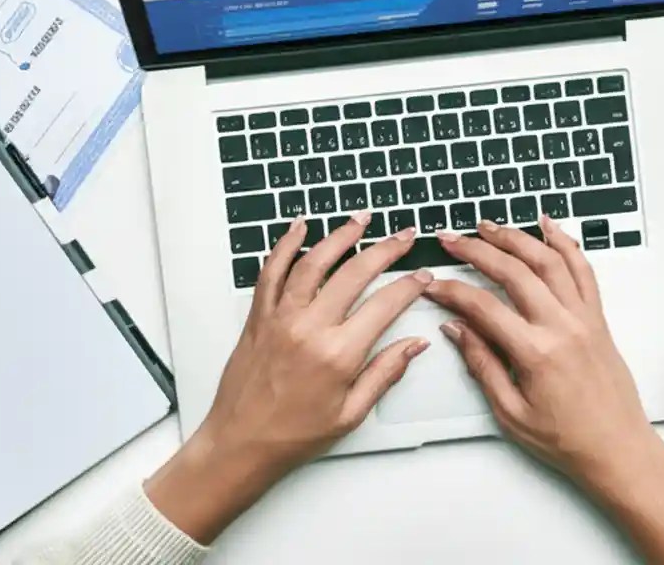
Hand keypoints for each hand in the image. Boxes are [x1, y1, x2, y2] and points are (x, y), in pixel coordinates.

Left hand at [146, 213, 431, 542]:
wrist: (241, 442)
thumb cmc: (295, 434)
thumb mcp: (352, 413)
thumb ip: (385, 373)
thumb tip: (415, 345)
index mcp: (338, 354)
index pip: (385, 305)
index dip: (408, 286)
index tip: (422, 276)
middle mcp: (310, 328)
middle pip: (354, 273)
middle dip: (385, 250)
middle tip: (404, 237)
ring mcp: (280, 318)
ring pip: (314, 262)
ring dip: (339, 236)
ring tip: (360, 220)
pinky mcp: (258, 317)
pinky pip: (271, 272)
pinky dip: (285, 246)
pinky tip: (299, 228)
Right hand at [425, 217, 663, 564]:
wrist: (618, 450)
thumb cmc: (568, 440)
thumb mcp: (511, 413)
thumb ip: (482, 364)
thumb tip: (457, 329)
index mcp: (537, 353)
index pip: (484, 306)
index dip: (453, 291)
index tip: (434, 284)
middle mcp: (563, 327)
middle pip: (514, 271)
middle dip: (478, 250)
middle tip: (452, 240)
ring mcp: (585, 318)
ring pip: (549, 260)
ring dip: (517, 238)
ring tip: (489, 226)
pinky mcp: (598, 318)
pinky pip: (583, 270)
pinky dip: (566, 243)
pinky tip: (549, 226)